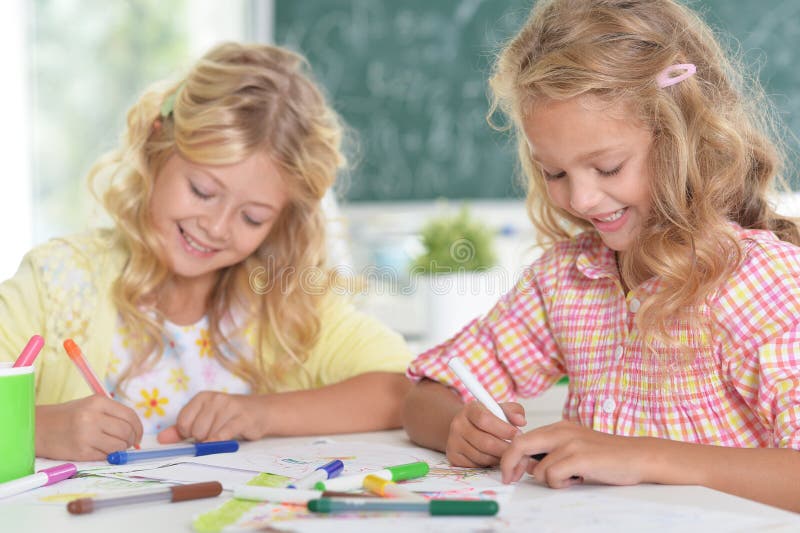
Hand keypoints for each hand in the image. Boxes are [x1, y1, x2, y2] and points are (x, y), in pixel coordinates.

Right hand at [36, 395, 142, 460]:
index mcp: (98, 402)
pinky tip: (101, 451)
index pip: (130, 416)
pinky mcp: (81, 452)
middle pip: (126, 432)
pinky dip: (108, 456)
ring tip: (114, 447)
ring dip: (121, 449)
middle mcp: (93, 417)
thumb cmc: (69, 416)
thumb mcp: (90, 406)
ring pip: (119, 446)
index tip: (138, 435)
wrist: (40, 428)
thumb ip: (112, 414)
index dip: (138, 428)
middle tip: (129, 443)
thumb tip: (135, 430)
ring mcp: (86, 435)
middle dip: (132, 440)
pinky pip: (105, 456)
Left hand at [157, 391, 266, 443]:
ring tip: (224, 434)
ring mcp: (229, 407)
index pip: (182, 422)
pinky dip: (219, 443)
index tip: (197, 433)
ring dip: (214, 442)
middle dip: (202, 438)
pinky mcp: (242, 418)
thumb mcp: (205, 418)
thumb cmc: (230, 417)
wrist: (261, 411)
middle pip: (195, 430)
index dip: (187, 433)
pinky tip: (222, 443)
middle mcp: (215, 399)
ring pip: (208, 435)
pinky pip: (223, 435)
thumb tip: (161, 439)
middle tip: (214, 434)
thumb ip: (181, 429)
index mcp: (202, 397)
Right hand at [445, 400, 525, 466]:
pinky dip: (488, 464)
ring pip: (482, 456)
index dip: (503, 429)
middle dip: (505, 448)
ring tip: (507, 453)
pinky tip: (495, 458)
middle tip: (516, 449)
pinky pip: (476, 465)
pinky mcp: (453, 457)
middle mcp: (458, 425)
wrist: (463, 427)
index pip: (484, 419)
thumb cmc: (485, 419)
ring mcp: (453, 442)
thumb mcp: (498, 409)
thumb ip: (513, 411)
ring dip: (498, 458)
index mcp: (469, 410)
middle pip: (485, 442)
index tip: (517, 434)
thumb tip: (521, 421)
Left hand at [500, 420, 650, 487]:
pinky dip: (560, 484)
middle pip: (519, 445)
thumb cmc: (606, 456)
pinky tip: (576, 480)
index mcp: (558, 427)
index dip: (508, 456)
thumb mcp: (574, 448)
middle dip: (509, 464)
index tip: (507, 472)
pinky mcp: (580, 458)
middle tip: (509, 479)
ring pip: (538, 469)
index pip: (521, 438)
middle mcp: (561, 431)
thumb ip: (550, 453)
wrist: (638, 456)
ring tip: (570, 478)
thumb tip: (525, 465)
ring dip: (549, 480)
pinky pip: (553, 476)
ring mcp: (570, 443)